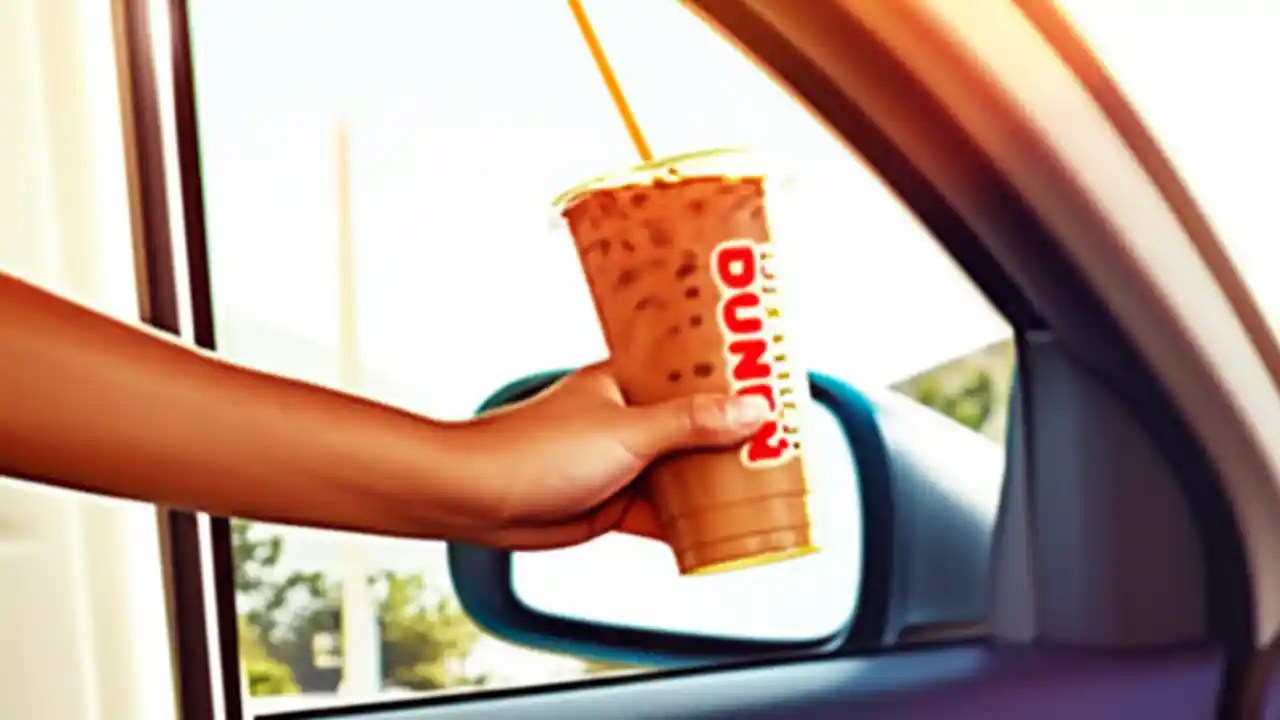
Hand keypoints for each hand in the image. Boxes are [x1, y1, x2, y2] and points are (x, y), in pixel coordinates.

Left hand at [461, 363, 771, 549]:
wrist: (479, 499)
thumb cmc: (538, 449)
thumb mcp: (628, 430)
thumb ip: (692, 423)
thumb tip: (754, 409)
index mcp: (627, 381)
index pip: (691, 369)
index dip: (731, 375)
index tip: (773, 380)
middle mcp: (629, 418)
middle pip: (697, 424)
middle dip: (735, 434)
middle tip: (784, 439)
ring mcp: (625, 462)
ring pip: (685, 470)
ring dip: (718, 479)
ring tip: (769, 482)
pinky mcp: (617, 504)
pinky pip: (668, 513)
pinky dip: (694, 521)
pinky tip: (727, 528)